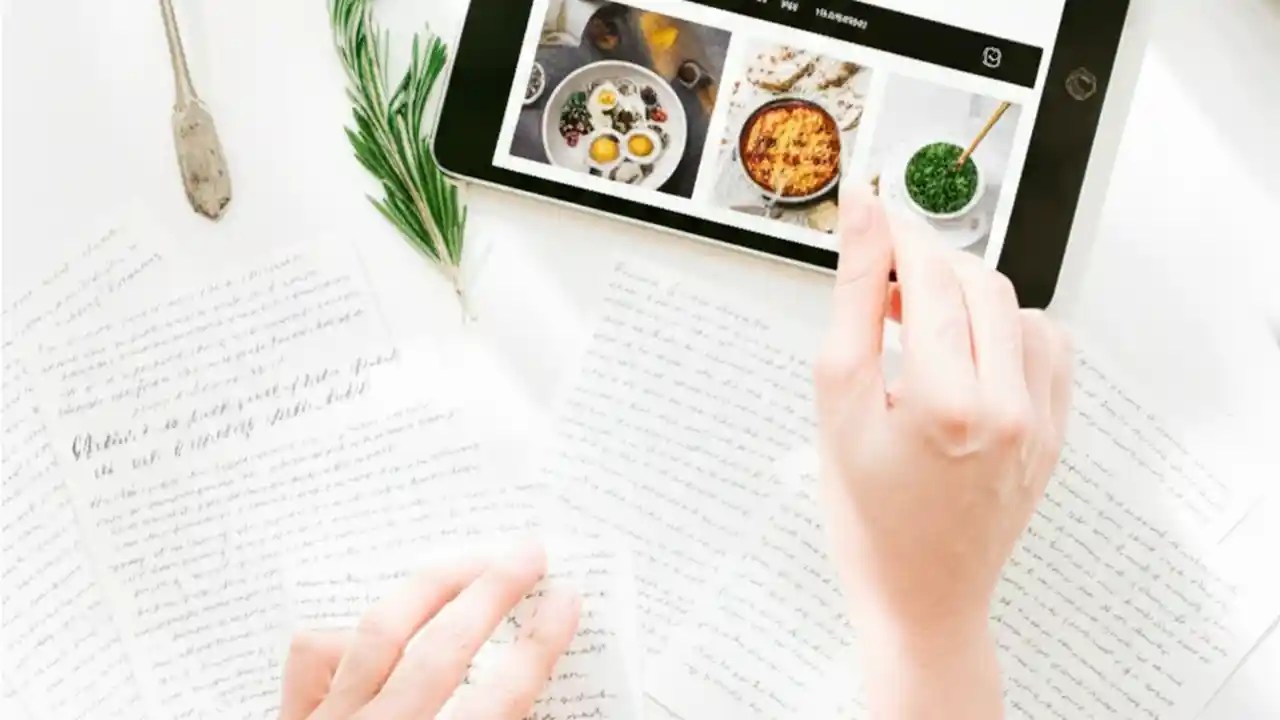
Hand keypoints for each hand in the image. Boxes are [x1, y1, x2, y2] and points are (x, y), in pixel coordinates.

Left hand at [280, 543, 580, 719]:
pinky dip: (344, 633)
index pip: (502, 697)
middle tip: (530, 553)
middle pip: (444, 649)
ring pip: (379, 634)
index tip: (568, 602)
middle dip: (493, 591)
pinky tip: (375, 622)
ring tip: (467, 559)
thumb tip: (519, 698)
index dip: (541, 644)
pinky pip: (313, 658)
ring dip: (430, 586)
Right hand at [814, 186, 1072, 717]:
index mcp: (949, 402)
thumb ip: (854, 299)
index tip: (874, 210)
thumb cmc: (866, 514)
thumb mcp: (838, 403)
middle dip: (929, 264)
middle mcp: (1011, 407)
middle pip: (979, 284)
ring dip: (968, 297)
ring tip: (917, 323)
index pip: (930, 275)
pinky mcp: (1057, 433)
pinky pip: (1048, 348)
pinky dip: (1007, 331)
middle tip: (882, 276)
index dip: (899, 233)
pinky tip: (966, 353)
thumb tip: (864, 216)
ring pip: (1019, 310)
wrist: (920, 595)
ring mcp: (1043, 422)